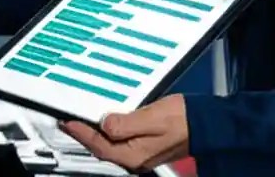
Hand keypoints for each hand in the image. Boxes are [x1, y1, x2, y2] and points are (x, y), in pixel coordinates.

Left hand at [59, 94, 189, 172]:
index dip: (81, 133)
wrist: (206, 124)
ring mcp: (141, 153)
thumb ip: (125, 122)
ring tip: (82, 121)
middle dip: (84, 135)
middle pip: (102, 148)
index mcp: (135, 154)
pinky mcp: (146, 146)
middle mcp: (136, 158)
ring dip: (95, 133)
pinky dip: (109, 132)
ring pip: (110, 145)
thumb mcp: (152, 117)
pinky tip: (106, 122)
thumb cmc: (184, 120)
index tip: (68, 122)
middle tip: (69, 121)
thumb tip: (104, 124)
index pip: (99, 145)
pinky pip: (120, 141)